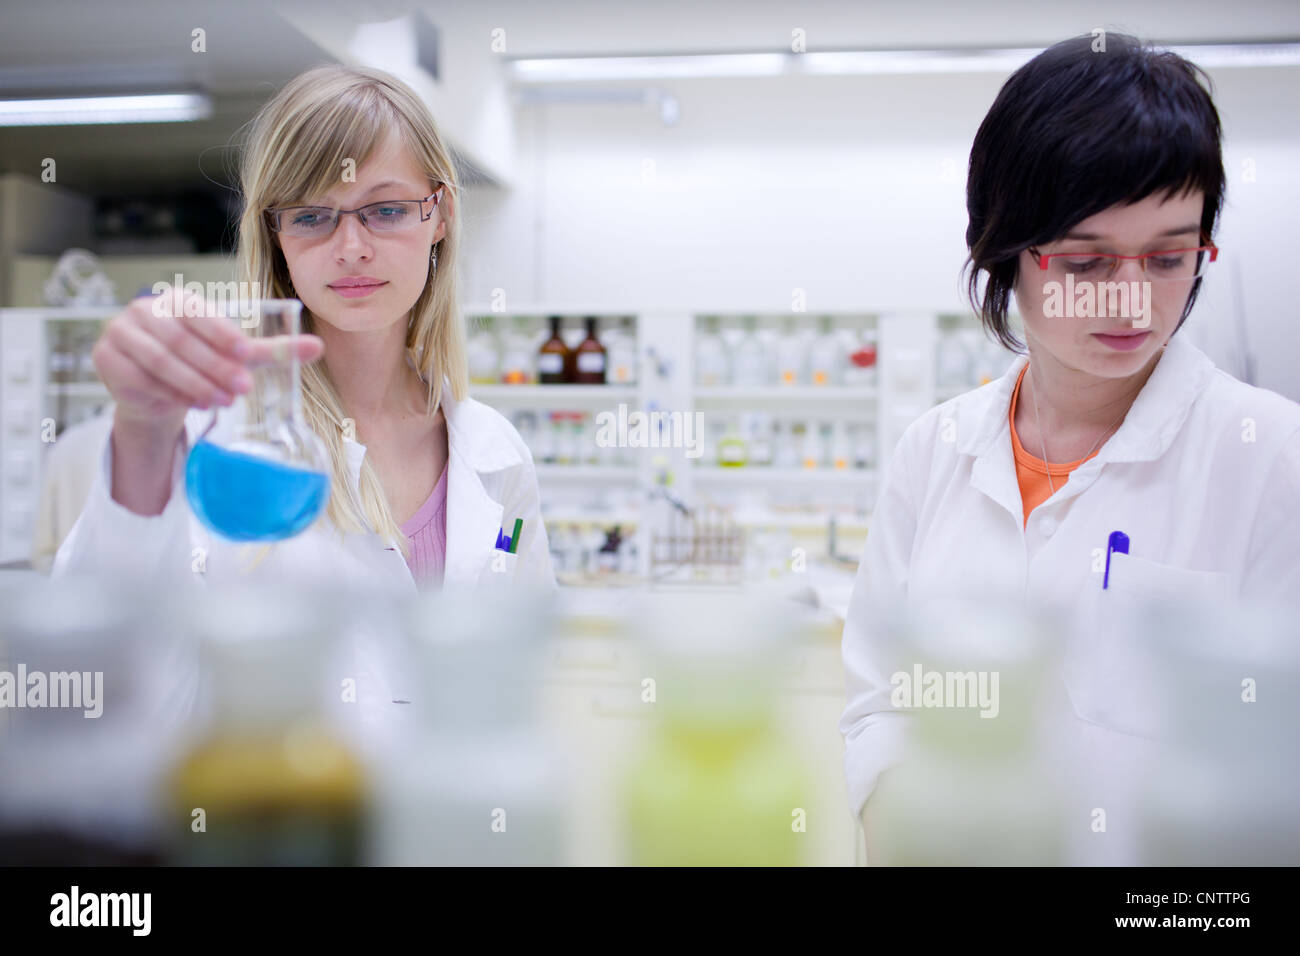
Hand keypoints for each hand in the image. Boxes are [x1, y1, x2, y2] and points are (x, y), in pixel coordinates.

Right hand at [93, 290, 324, 436]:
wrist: (155, 389)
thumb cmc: (201, 363)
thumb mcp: (237, 356)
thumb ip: (273, 351)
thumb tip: (317, 347)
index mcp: (177, 301)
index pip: (200, 314)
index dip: (223, 334)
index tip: (248, 354)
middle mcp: (145, 311)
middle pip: (182, 341)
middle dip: (215, 367)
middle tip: (243, 389)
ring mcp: (121, 333)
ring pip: (161, 362)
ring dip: (195, 384)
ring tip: (223, 402)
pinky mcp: (107, 359)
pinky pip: (140, 379)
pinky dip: (170, 394)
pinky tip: (193, 405)